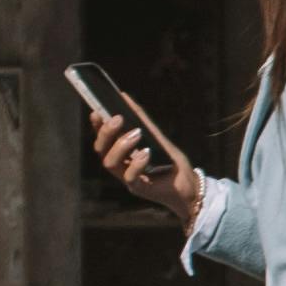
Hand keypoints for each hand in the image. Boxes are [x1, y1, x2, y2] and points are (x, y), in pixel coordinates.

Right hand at [86, 97, 202, 234]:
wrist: (189, 186)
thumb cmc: (171, 161)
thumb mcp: (157, 136)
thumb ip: (142, 120)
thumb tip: (125, 97)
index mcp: (122, 153)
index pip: (102, 139)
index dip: (96, 126)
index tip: (96, 112)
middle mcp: (121, 165)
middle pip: (101, 150)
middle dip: (106, 133)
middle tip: (118, 118)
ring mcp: (127, 177)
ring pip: (110, 162)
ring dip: (121, 145)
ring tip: (137, 134)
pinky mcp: (139, 188)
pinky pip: (129, 176)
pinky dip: (136, 162)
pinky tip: (147, 153)